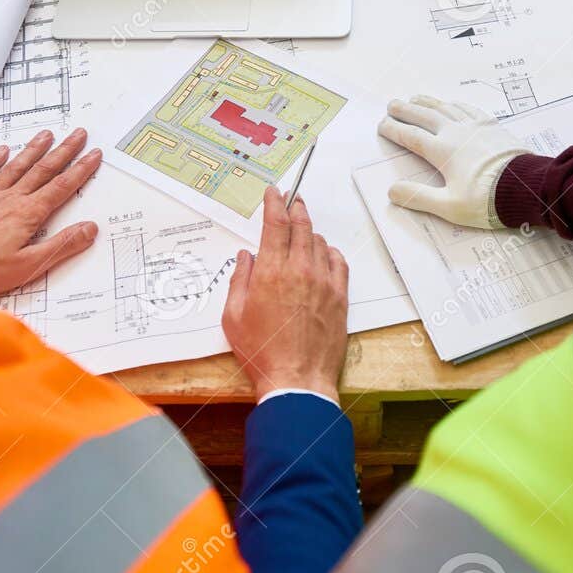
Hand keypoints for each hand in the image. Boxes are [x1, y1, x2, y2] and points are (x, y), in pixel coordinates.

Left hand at [0, 128, 101, 296]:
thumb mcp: (30, 265)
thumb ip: (62, 245)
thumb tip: (90, 229)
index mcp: (28, 214)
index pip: (61, 187)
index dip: (80, 170)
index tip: (93, 155)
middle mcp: (10, 199)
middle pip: (43, 170)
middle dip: (64, 151)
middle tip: (78, 135)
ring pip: (17, 167)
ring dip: (34, 150)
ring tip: (47, 135)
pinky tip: (2, 150)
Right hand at [222, 187, 348, 402]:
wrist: (297, 380)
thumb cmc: (262, 352)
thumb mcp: (234, 316)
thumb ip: (239, 280)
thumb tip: (246, 257)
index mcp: (271, 272)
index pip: (275, 224)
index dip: (274, 203)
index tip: (273, 192)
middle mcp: (300, 271)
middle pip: (301, 226)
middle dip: (295, 208)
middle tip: (292, 199)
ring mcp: (323, 283)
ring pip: (319, 243)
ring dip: (309, 232)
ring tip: (302, 232)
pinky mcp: (339, 297)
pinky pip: (338, 262)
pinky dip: (329, 252)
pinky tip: (323, 253)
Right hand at [377, 96, 528, 227]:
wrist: (526, 187)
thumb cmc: (487, 199)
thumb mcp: (450, 206)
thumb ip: (419, 197)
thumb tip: (393, 191)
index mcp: (442, 152)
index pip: (412, 137)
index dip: (395, 130)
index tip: (382, 125)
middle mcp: (456, 134)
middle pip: (425, 116)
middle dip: (406, 110)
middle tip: (392, 104)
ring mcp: (475, 127)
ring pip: (446, 108)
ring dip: (428, 102)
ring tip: (415, 98)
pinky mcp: (492, 127)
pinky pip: (469, 109)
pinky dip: (456, 104)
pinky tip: (452, 103)